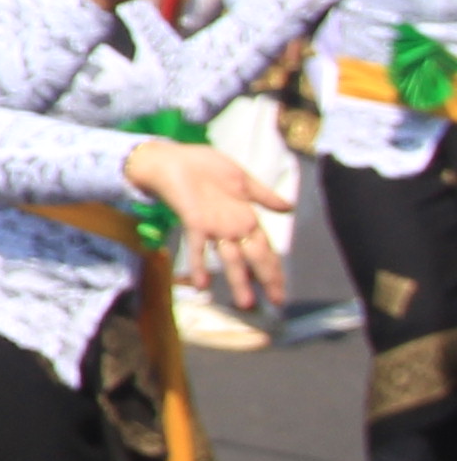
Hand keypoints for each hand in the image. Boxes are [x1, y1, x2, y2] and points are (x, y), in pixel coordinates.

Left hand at [129, 135, 286, 305]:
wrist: (170, 158)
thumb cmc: (203, 167)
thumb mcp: (241, 179)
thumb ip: (264, 195)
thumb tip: (290, 208)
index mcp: (245, 218)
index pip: (265, 249)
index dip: (274, 269)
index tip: (282, 291)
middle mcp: (231, 227)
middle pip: (254, 257)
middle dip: (267, 279)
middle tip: (277, 302)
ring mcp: (214, 226)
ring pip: (231, 258)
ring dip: (239, 280)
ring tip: (246, 303)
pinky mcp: (194, 221)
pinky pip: (198, 246)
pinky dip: (200, 265)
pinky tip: (202, 284)